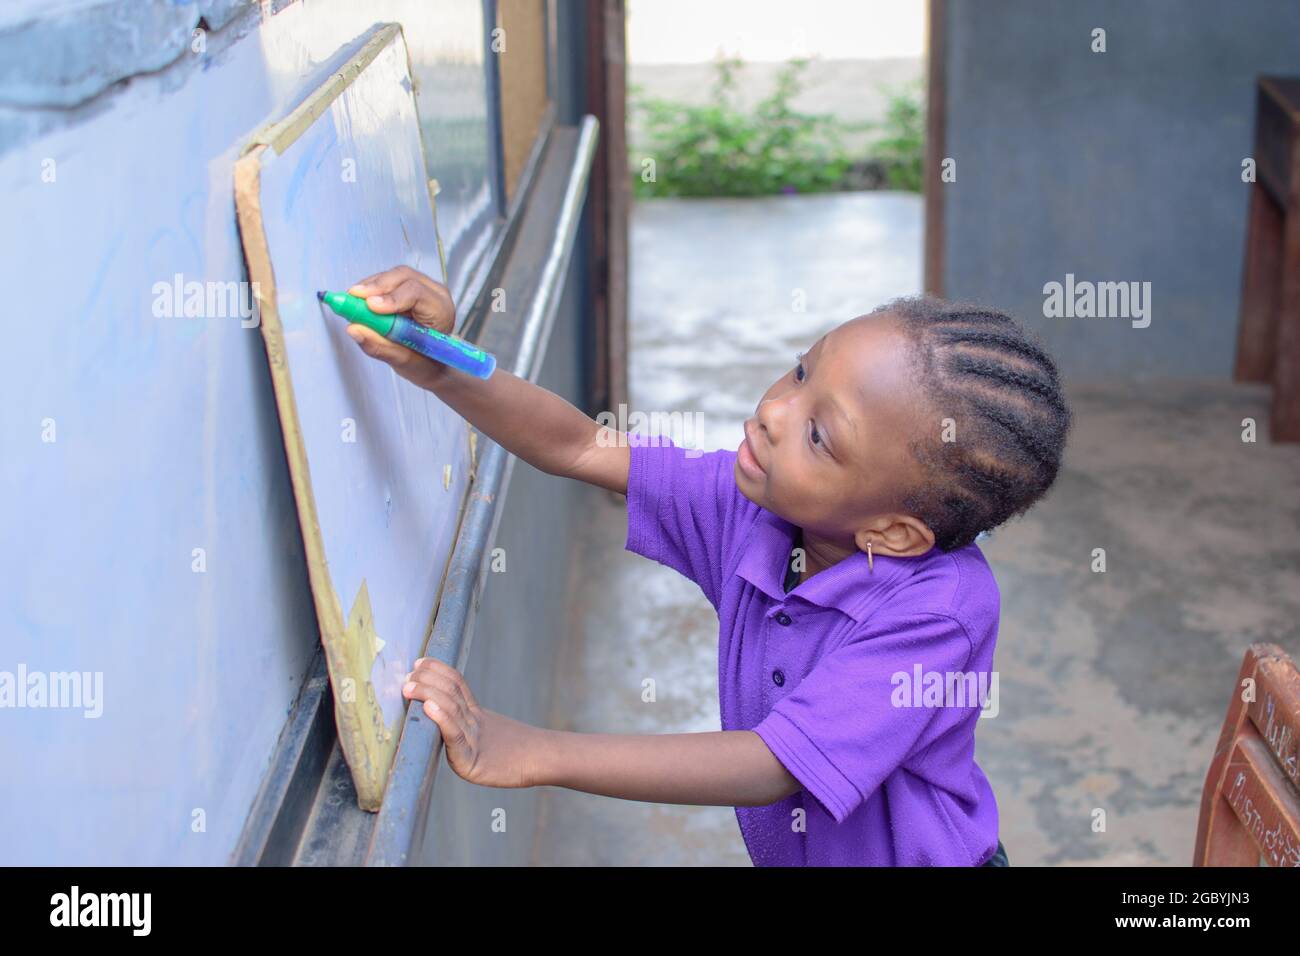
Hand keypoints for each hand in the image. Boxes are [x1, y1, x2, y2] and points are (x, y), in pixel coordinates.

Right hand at [345, 266, 456, 389]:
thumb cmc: (425, 362)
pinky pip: (388, 280)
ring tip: (352, 300)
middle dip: (376, 286)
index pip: (417, 293)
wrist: (432, 362)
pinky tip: (359, 299)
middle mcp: (435, 294)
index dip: (391, 298)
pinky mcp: (409, 286)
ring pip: (394, 276)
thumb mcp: (405, 362)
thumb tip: (355, 330)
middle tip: (353, 298)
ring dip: (371, 286)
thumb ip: (381, 347)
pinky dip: (371, 288)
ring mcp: (423, 287)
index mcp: (441, 311)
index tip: (370, 306)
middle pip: (404, 277)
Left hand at [402, 657, 542, 788]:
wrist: (542, 762)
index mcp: (476, 715)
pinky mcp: (472, 762)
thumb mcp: (489, 735)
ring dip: (427, 694)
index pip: (456, 683)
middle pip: (451, 692)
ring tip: (410, 686)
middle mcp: (474, 722)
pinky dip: (441, 719)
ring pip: (450, 709)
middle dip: (427, 680)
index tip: (421, 661)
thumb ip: (467, 727)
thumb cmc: (516, 754)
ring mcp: (474, 740)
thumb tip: (446, 716)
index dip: (438, 669)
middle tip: (409, 673)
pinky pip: (455, 736)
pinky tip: (429, 708)